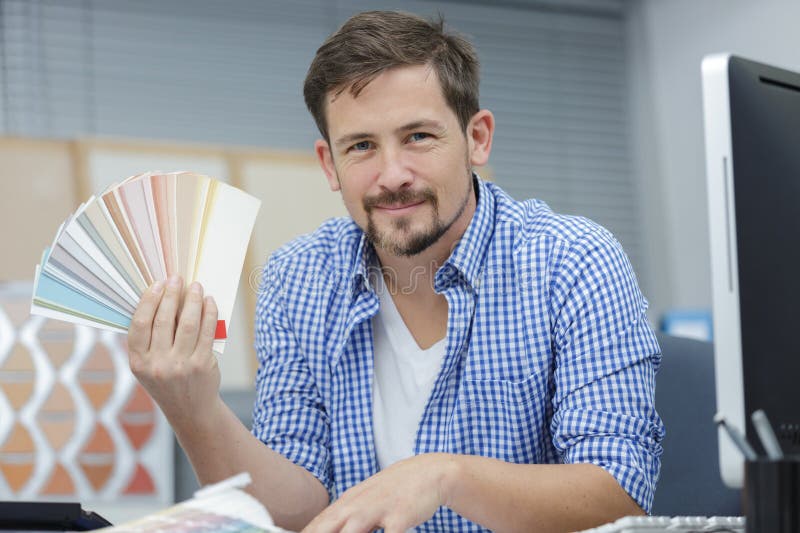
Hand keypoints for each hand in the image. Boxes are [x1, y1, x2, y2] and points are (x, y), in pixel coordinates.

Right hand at [127, 276, 220, 426]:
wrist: (191, 410)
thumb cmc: (168, 381)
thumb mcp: (148, 366)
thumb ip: (148, 340)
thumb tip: (160, 299)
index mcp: (138, 362)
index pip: (139, 324)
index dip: (148, 301)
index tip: (157, 285)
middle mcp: (157, 364)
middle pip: (163, 320)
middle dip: (171, 295)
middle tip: (177, 279)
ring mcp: (181, 365)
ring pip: (188, 323)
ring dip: (193, 300)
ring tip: (196, 287)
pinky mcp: (202, 364)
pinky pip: (207, 332)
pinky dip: (209, 313)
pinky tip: (209, 302)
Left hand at [301, 453, 453, 532]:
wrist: (427, 472)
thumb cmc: (393, 490)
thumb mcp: (364, 499)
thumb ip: (344, 516)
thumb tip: (319, 528)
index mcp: (348, 502)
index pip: (318, 524)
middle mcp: (358, 505)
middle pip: (328, 527)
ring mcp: (378, 510)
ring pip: (353, 532)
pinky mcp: (400, 517)